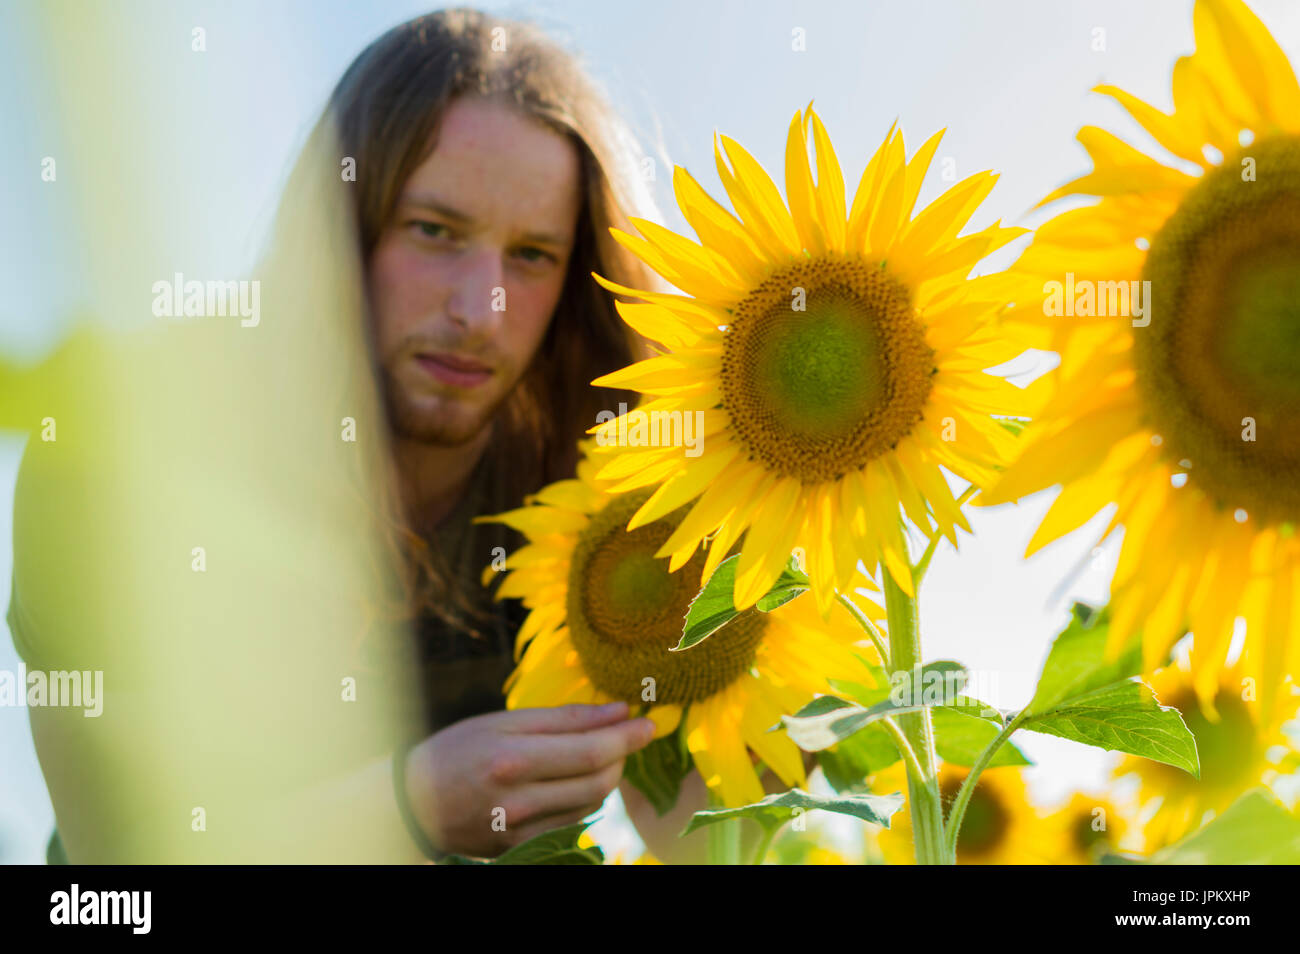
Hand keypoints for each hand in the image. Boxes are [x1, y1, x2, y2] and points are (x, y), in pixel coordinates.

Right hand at [404, 701, 655, 858]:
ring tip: (599, 752)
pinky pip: (573, 821)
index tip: (649, 723)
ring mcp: (523, 829)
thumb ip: (564, 718)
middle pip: (599, 781)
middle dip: (622, 756)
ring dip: (607, 776)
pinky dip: (586, 797)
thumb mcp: (504, 721)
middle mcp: (521, 799)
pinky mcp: (524, 847)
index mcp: (514, 758)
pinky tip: (575, 779)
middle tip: (627, 735)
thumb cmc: (458, 750)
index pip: (591, 750)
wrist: (415, 803)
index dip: (628, 737)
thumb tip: (618, 711)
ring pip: (591, 803)